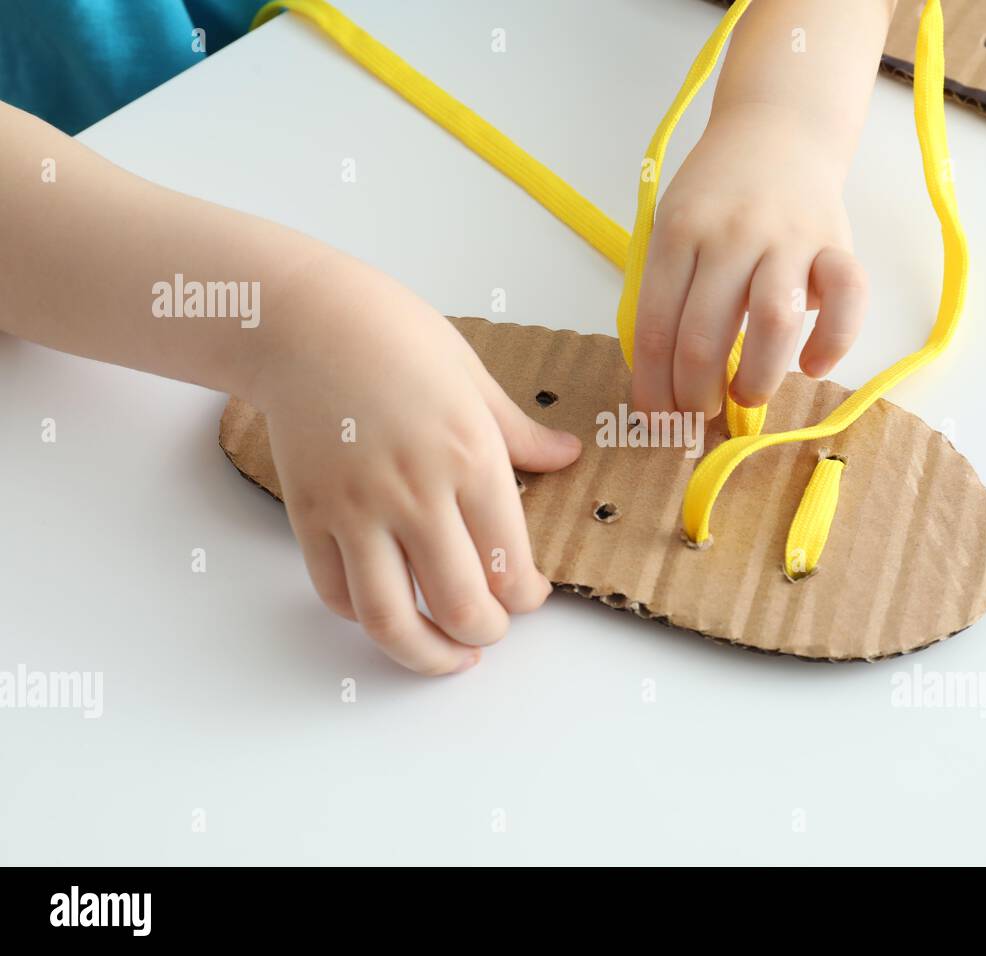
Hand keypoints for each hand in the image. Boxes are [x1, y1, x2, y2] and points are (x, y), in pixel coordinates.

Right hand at [257, 265, 580, 674]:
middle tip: (491, 631)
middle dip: (485, 634)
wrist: (302, 318)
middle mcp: (414, 494)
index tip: (530, 596)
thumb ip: (520, 434)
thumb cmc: (394, 334)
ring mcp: (355, 510)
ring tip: (447, 655)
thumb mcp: (474, 376)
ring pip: (390, 619)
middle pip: (459, 604)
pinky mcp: (308, 516)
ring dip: (426, 654)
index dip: (527, 597)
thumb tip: (567, 458)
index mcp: (469, 457)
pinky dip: (365, 617)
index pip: (510, 562)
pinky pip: (337, 593)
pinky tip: (390, 610)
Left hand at [631, 104, 868, 415]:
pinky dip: (834, 341)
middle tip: (698, 413)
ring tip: (744, 398)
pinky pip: (846, 299)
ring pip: (772, 323)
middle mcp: (732, 234)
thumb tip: (660, 376)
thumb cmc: (717, 193)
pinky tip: (813, 367)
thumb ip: (667, 288)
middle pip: (705, 334)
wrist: (778, 131)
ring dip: (756, 378)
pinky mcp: (836, 243)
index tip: (657, 416)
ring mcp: (788, 238)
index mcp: (679, 231)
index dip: (653, 383)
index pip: (656, 325)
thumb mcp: (672, 224)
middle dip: (695, 392)